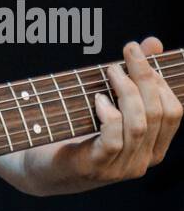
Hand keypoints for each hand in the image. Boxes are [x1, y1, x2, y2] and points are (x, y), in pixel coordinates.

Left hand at [20, 38, 182, 196]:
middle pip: (157, 114)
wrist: (41, 166)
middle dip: (144, 76)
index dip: (161, 81)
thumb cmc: (78, 127)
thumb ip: (134, 75)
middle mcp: (142, 161)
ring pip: (138, 125)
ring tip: (110, 70)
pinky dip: (109, 114)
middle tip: (127, 50)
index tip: (141, 55)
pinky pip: (114, 138)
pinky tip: (97, 99)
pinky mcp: (96, 167)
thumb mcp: (109, 100)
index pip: (173, 112)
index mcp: (153, 147)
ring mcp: (121, 167)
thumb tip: (154, 42)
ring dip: (126, 90)